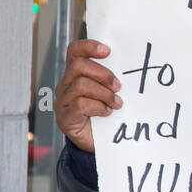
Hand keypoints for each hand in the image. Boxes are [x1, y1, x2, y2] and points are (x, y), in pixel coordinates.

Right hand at [55, 39, 120, 153]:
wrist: (97, 145)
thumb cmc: (105, 116)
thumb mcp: (108, 93)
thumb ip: (110, 79)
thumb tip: (129, 66)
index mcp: (75, 75)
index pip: (74, 51)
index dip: (88, 46)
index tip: (107, 51)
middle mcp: (65, 85)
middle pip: (78, 66)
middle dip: (102, 74)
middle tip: (118, 86)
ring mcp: (63, 102)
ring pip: (80, 85)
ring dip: (103, 93)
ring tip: (116, 103)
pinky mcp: (65, 118)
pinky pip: (80, 105)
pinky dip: (98, 107)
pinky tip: (107, 112)